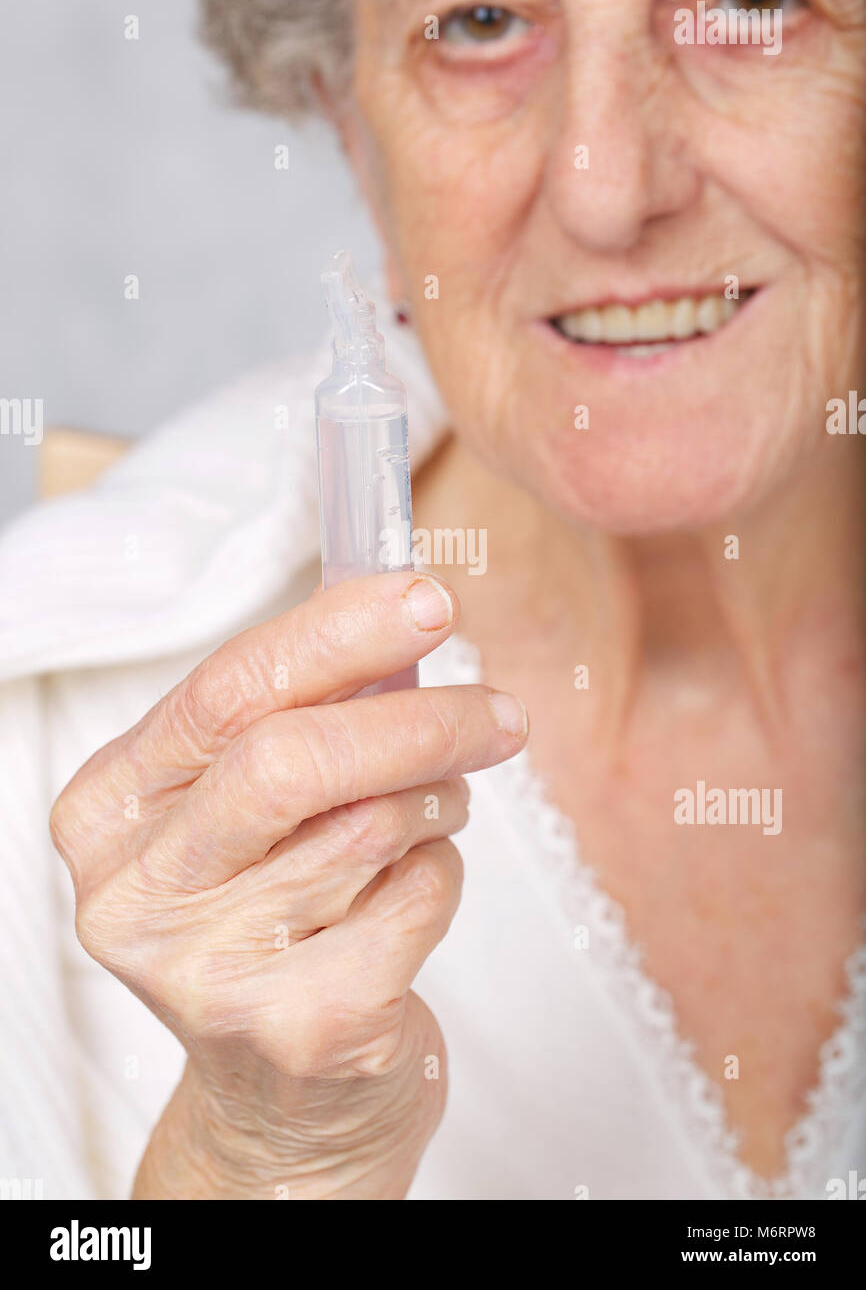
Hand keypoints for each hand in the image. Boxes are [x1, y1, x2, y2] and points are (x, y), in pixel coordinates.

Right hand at [49, 572, 527, 1198]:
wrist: (281, 1106)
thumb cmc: (273, 925)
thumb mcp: (251, 814)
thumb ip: (300, 718)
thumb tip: (401, 624)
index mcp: (112, 811)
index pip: (225, 692)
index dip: (337, 634)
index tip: (426, 600)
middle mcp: (137, 895)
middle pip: (290, 760)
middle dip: (417, 720)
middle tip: (494, 712)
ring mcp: (210, 972)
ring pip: (369, 825)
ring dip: (435, 802)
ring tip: (434, 811)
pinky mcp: (300, 1030)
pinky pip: (417, 896)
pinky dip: (440, 876)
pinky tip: (409, 898)